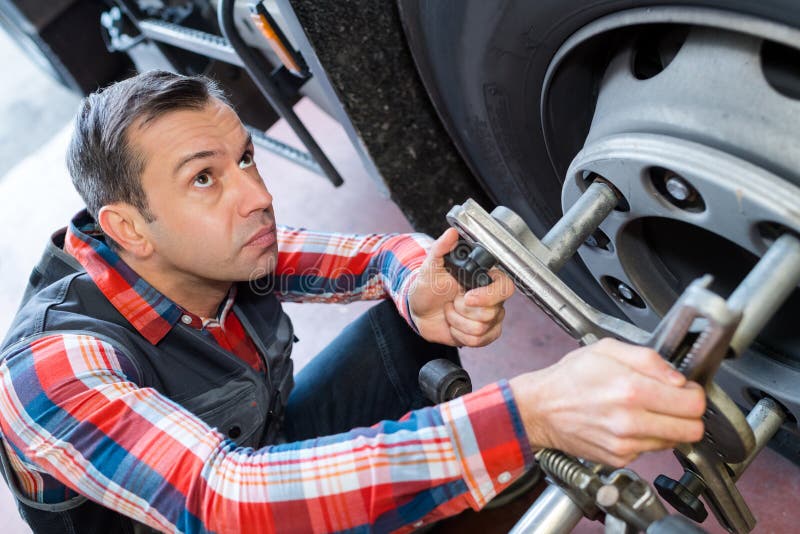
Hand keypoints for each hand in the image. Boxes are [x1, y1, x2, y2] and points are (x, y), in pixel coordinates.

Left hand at [408, 228, 514, 346]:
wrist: (418, 310)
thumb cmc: (427, 287)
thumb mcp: (431, 266)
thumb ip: (441, 248)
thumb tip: (451, 233)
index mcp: (484, 279)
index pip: (505, 287)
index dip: (488, 296)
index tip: (468, 297)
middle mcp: (491, 298)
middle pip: (492, 312)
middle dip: (463, 310)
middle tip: (451, 301)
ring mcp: (488, 318)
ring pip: (482, 328)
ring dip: (457, 322)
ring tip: (450, 311)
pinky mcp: (483, 334)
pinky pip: (479, 341)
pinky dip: (460, 334)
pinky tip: (453, 325)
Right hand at [509, 338, 706, 466]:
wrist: (539, 409)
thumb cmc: (569, 378)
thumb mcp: (606, 349)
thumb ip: (648, 358)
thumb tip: (677, 377)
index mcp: (632, 389)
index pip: (693, 404)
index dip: (695, 394)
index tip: (687, 390)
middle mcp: (630, 421)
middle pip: (692, 429)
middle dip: (690, 414)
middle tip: (676, 403)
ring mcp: (625, 444)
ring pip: (674, 442)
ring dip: (669, 426)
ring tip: (648, 411)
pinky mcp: (619, 457)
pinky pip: (651, 450)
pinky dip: (647, 437)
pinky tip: (630, 422)